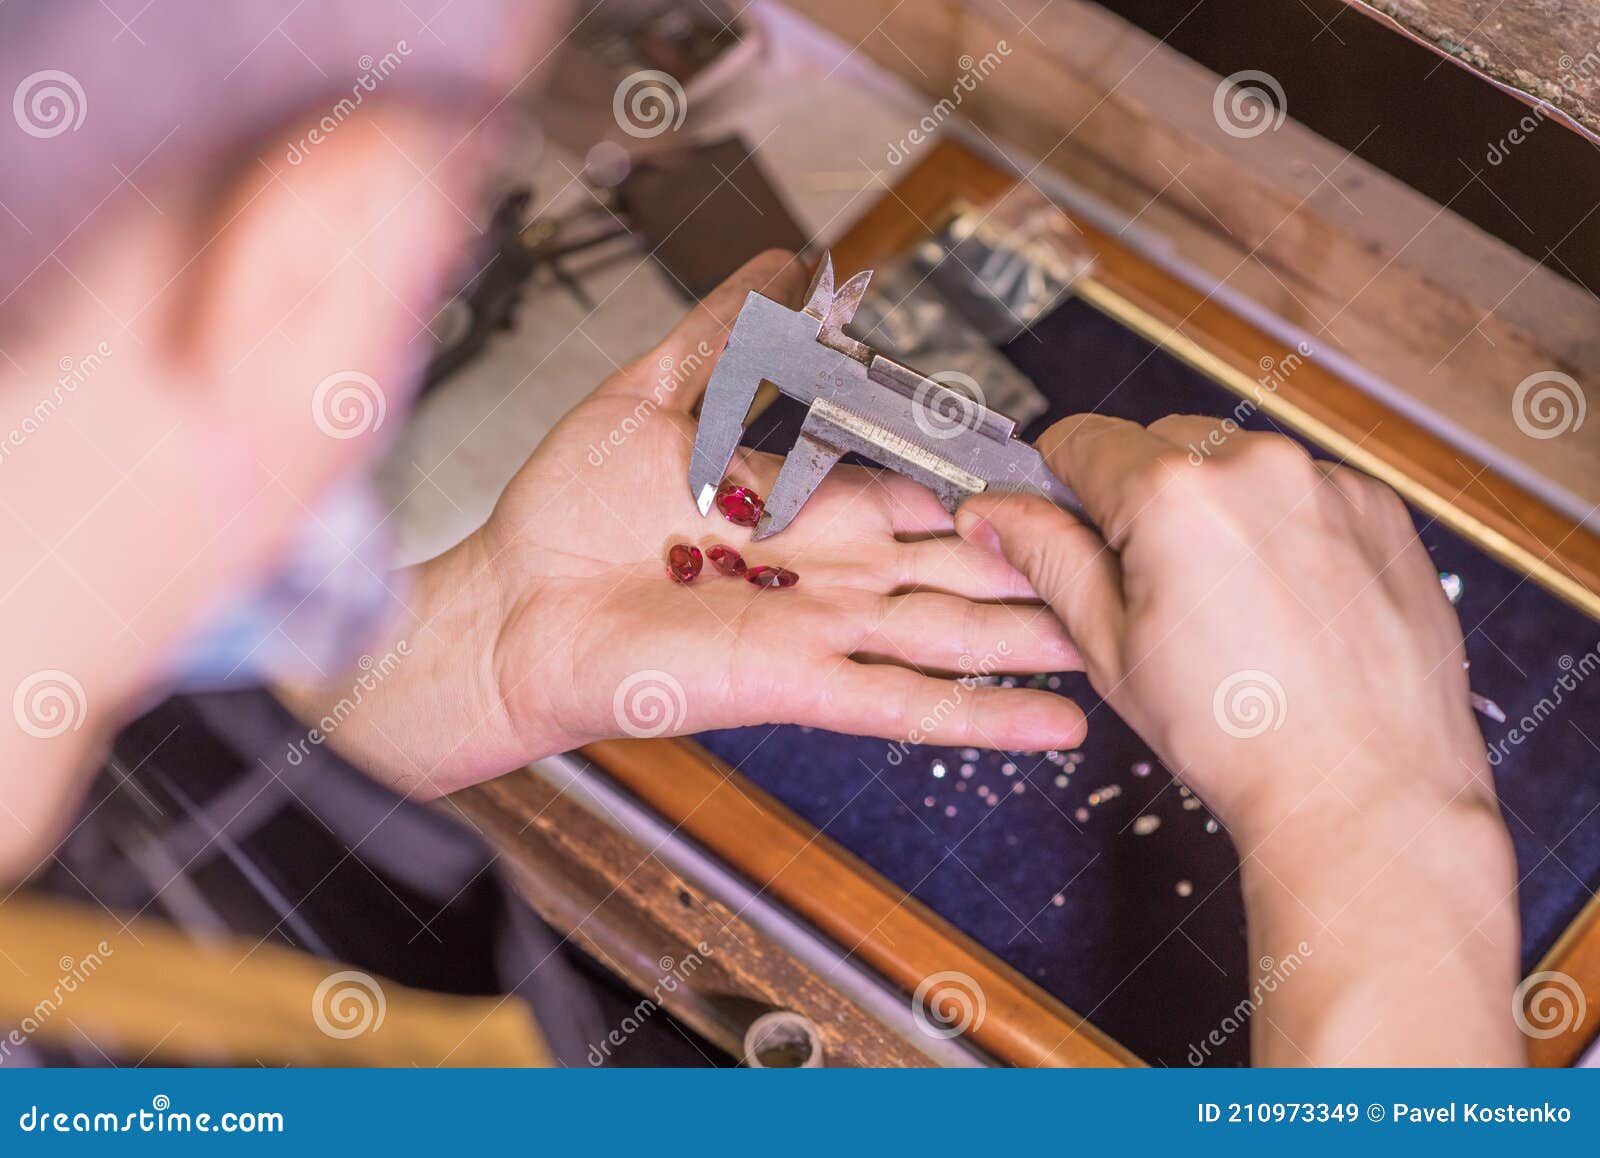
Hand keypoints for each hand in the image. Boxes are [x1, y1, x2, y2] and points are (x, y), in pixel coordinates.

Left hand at [288, 252, 1085, 794]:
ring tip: (1126, 644)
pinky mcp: (795, 681)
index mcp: (810, 495)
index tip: (1068, 462)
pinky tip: (1057, 725)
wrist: (512, 605)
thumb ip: (728, 333)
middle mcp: (831, 563)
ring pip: (956, 632)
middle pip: (963, 561)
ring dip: (1040, 639)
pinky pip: (901, 701)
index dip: (994, 471)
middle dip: (1044, 557)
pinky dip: (981, 716)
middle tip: (1131, 553)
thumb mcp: (656, 394)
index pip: (925, 479)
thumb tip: (786, 261)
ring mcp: (821, 626)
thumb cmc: (571, 510)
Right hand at [957, 414, 1493, 841]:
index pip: (1082, 439)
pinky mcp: (1377, 510)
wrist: (1364, 791)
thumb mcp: (1110, 646)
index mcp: (1176, 495)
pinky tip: (1281, 602)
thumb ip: (1047, 556)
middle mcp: (1257, 467)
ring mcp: (1327, 484)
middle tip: (1147, 584)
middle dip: (1140, 499)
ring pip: (1234, 466)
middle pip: (1161, 445)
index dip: (1057, 481)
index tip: (1059, 516)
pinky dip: (1278, 528)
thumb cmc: (1239, 735)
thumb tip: (998, 513)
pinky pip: (1300, 492)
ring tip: (1225, 604)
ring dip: (1213, 509)